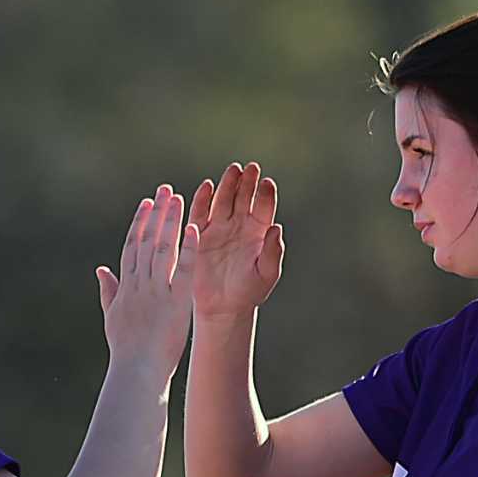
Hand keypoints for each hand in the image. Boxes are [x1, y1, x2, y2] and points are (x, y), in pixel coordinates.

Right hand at [97, 184, 192, 379]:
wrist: (136, 371)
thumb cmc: (126, 351)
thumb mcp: (112, 318)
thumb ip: (108, 291)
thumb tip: (100, 269)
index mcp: (126, 287)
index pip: (131, 247)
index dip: (139, 223)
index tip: (146, 203)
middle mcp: (139, 284)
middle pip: (146, 241)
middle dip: (156, 213)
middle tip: (164, 189)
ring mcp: (156, 292)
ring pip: (162, 249)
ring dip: (169, 222)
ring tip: (178, 199)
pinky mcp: (174, 302)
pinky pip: (182, 271)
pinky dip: (188, 249)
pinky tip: (194, 228)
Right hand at [188, 162, 284, 320]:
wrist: (224, 308)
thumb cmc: (249, 292)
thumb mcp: (267, 274)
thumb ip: (273, 251)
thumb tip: (276, 228)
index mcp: (258, 232)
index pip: (263, 207)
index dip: (265, 194)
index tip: (266, 183)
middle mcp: (239, 226)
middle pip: (243, 198)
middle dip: (247, 183)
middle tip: (251, 168)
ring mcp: (219, 229)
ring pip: (223, 200)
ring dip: (228, 185)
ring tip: (233, 170)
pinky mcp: (201, 235)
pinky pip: (200, 213)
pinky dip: (202, 200)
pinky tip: (207, 186)